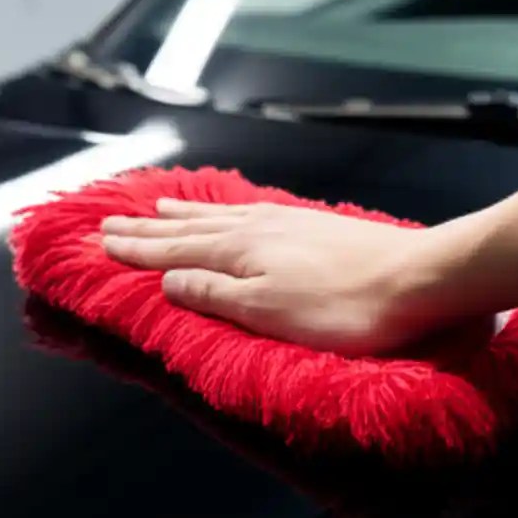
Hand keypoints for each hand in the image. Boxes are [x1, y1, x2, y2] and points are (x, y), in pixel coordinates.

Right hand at [101, 199, 457, 354]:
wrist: (417, 278)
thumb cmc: (342, 307)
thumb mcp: (266, 311)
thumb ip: (214, 293)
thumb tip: (168, 278)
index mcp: (239, 250)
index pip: (173, 249)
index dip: (136, 248)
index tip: (100, 242)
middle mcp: (257, 227)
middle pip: (191, 226)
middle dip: (149, 228)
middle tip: (112, 221)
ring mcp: (289, 222)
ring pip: (221, 214)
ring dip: (186, 213)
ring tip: (162, 206)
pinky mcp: (316, 225)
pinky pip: (253, 210)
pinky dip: (228, 209)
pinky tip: (234, 210)